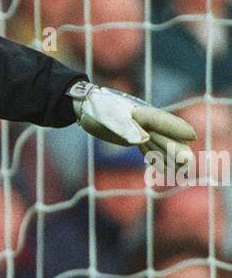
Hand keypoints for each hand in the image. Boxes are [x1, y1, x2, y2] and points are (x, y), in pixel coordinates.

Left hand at [69, 81, 196, 169]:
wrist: (85, 106)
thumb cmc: (97, 110)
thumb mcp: (108, 119)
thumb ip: (126, 128)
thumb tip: (145, 139)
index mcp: (141, 113)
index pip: (163, 121)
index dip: (177, 129)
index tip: (192, 135)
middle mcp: (144, 121)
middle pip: (165, 136)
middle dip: (177, 149)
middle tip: (188, 164)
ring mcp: (140, 129)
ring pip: (159, 143)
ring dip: (170, 157)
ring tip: (182, 171)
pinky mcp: (132, 136)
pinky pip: (149, 148)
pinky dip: (157, 158)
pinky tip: (164, 169)